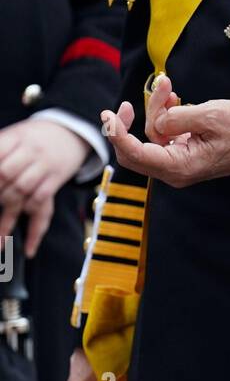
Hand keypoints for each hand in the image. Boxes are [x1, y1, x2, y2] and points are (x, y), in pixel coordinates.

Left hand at [0, 118, 91, 256]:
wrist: (71, 132)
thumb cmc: (33, 137)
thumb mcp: (13, 135)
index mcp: (15, 137)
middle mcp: (31, 152)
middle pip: (5, 175)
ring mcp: (46, 168)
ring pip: (22, 192)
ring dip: (6, 215)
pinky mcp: (56, 182)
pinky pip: (43, 206)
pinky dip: (34, 229)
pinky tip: (28, 247)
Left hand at [100, 74, 229, 187]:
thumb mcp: (209, 116)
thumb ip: (175, 118)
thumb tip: (156, 122)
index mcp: (179, 167)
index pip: (133, 154)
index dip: (116, 133)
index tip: (108, 114)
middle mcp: (175, 171)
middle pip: (136, 148)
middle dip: (136, 119)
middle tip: (138, 96)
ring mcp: (179, 164)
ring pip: (151, 137)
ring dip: (156, 110)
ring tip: (169, 86)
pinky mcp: (184, 155)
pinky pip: (163, 136)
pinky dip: (165, 117)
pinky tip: (175, 99)